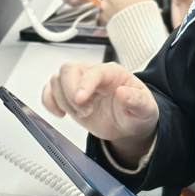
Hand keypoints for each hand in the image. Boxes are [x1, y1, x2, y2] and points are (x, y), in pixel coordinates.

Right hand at [42, 61, 158, 165]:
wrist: (128, 126)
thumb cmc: (136, 112)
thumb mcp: (145, 109)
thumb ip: (138, 101)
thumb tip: (124, 93)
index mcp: (113, 73)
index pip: (94, 71)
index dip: (85, 84)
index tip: (81, 100)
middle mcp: (94, 75)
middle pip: (69, 69)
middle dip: (71, 92)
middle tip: (85, 112)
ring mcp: (79, 84)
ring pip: (57, 80)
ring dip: (63, 101)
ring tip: (81, 114)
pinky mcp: (68, 96)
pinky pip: (49, 91)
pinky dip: (49, 102)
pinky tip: (61, 113)